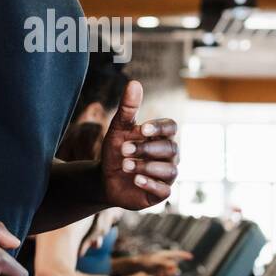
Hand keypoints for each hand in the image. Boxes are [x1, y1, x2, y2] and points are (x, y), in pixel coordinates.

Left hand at [100, 80, 178, 209]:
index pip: (171, 127)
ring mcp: (166, 175)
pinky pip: (165, 190)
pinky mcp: (160, 193)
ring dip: (147, 166)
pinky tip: (136, 180)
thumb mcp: (118, 129)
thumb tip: (134, 82)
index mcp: (160, 136)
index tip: (142, 129)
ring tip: (125, 165)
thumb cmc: (116, 151)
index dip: (159, 128)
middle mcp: (168, 155)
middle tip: (124, 150)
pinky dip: (151, 184)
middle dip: (147, 149)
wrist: (105, 179)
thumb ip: (127, 108)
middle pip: (170, 148)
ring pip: (169, 170)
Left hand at [137, 249, 191, 275]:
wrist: (137, 265)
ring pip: (168, 271)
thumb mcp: (156, 262)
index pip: (176, 253)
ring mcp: (161, 264)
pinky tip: (156, 275)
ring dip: (166, 274)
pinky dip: (162, 275)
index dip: (184, 255)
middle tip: (165, 273)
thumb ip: (165, 263)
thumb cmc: (145, 261)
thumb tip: (175, 265)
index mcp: (164, 254)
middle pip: (173, 265)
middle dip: (171, 270)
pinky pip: (164, 274)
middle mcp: (164, 259)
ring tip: (158, 273)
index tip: (191, 257)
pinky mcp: (158, 270)